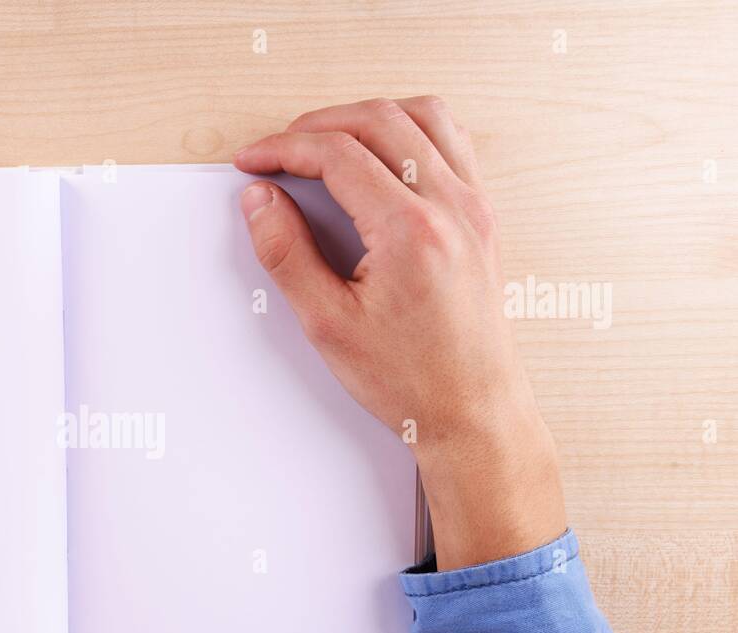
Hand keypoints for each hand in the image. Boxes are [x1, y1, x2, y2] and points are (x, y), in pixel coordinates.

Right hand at [235, 97, 565, 569]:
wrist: (472, 411)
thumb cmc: (410, 380)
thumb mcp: (328, 323)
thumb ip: (287, 253)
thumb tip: (261, 200)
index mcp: (411, 231)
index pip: (338, 154)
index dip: (284, 148)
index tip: (254, 161)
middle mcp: (451, 207)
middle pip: (378, 120)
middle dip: (317, 125)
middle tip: (279, 150)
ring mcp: (475, 207)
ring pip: (422, 116)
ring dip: (366, 116)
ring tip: (326, 141)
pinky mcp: (483, 216)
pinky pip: (451, 140)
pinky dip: (409, 129)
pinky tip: (381, 154)